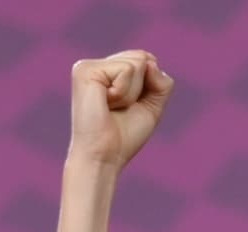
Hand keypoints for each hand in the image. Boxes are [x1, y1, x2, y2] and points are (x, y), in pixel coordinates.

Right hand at [68, 49, 172, 171]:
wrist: (104, 157)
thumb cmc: (124, 137)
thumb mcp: (152, 106)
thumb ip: (161, 82)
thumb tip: (150, 61)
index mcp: (109, 72)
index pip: (146, 61)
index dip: (148, 88)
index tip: (129, 108)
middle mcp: (97, 65)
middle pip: (143, 58)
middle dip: (141, 89)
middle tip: (119, 109)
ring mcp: (89, 66)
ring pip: (137, 63)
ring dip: (132, 94)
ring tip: (111, 108)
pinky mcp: (86, 70)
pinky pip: (126, 70)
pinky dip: (124, 93)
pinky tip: (105, 104)